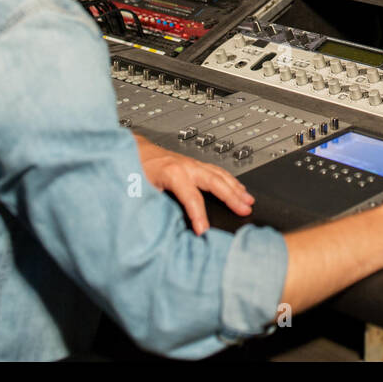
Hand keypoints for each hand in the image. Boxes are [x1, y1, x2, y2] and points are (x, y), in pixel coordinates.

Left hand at [134, 135, 253, 234]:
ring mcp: (192, 163)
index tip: (203, 232)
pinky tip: (239, 188)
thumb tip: (164, 226)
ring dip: (236, 188)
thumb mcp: (139, 190)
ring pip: (220, 175)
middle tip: (244, 211)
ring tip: (248, 201)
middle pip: (215, 182)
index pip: (192, 198)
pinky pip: (218, 171)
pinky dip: (231, 180)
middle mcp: (186, 166)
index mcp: (172, 173)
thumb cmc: (134, 168)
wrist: (134, 149)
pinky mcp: (194, 165)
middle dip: (232, 197)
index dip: (199, 216)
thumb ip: (154, 206)